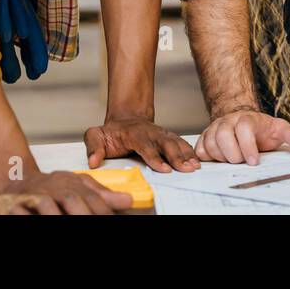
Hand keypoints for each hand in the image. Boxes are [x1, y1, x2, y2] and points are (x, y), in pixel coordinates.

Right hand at [0, 171, 133, 214]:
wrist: (15, 178)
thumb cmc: (50, 186)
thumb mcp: (78, 186)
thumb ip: (101, 194)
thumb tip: (128, 200)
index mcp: (73, 184)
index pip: (92, 198)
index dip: (103, 210)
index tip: (111, 218)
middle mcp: (55, 187)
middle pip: (73, 200)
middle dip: (85, 214)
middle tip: (95, 221)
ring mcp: (35, 195)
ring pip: (49, 205)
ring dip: (58, 215)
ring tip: (72, 221)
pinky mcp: (16, 203)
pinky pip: (24, 210)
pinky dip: (30, 214)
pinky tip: (39, 216)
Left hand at [84, 116, 199, 173]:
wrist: (125, 119)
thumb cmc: (111, 132)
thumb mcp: (96, 135)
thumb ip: (93, 147)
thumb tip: (93, 161)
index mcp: (133, 133)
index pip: (145, 145)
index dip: (155, 157)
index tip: (164, 168)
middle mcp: (150, 132)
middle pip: (165, 143)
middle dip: (177, 156)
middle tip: (185, 168)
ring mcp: (161, 133)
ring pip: (175, 142)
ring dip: (186, 154)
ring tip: (194, 166)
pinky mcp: (168, 137)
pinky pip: (180, 143)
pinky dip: (190, 151)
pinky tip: (196, 160)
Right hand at [194, 108, 289, 164]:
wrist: (244, 121)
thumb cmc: (261, 128)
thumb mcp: (279, 129)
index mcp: (247, 119)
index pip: (244, 128)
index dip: (248, 146)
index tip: (254, 161)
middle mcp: (228, 121)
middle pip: (223, 135)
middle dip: (232, 153)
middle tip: (241, 162)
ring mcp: (215, 128)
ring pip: (210, 143)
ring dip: (221, 156)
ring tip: (232, 160)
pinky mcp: (205, 137)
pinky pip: (200, 148)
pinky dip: (206, 157)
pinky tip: (218, 160)